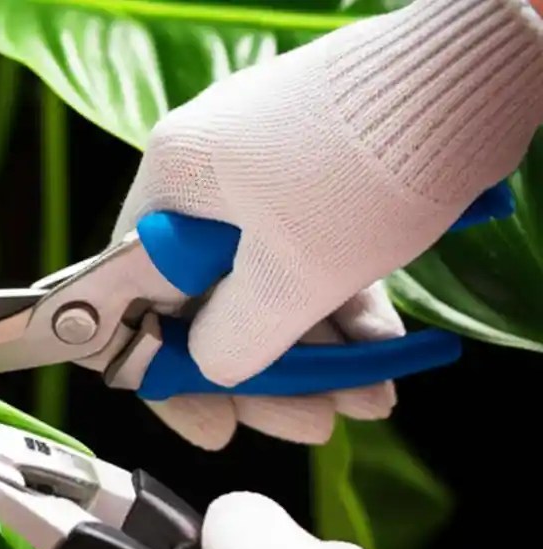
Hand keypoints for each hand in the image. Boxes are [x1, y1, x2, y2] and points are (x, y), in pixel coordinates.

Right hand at [115, 0, 542, 449]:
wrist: (462, 76)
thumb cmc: (360, 167)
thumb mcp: (288, 277)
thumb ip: (233, 342)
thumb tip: (211, 372)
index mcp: (170, 187)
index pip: (134, 299)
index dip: (165, 371)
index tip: (213, 424)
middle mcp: (203, 176)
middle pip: (211, 300)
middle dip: (266, 371)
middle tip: (309, 424)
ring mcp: (261, 172)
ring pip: (268, 284)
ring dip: (314, 349)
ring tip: (364, 396)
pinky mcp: (315, 174)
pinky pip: (308, 257)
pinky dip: (339, 307)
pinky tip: (380, 351)